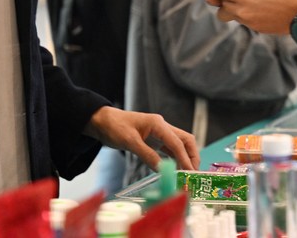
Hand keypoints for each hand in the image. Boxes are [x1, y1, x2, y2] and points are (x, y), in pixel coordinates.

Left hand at [84, 106, 199, 171]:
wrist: (103, 122)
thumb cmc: (114, 127)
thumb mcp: (130, 141)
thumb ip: (147, 154)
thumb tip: (162, 169)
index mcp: (158, 124)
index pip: (177, 142)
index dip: (185, 157)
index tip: (190, 172)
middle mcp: (162, 127)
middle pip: (185, 140)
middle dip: (191, 156)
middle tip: (193, 173)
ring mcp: (159, 133)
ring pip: (179, 145)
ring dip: (185, 158)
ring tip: (187, 173)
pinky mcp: (154, 140)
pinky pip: (169, 149)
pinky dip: (175, 158)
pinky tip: (176, 168)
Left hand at [203, 0, 296, 33]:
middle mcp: (242, 9)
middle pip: (221, 10)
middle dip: (221, 2)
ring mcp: (251, 22)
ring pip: (233, 17)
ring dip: (235, 9)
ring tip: (247, 0)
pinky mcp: (260, 29)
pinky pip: (248, 21)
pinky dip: (249, 14)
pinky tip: (261, 8)